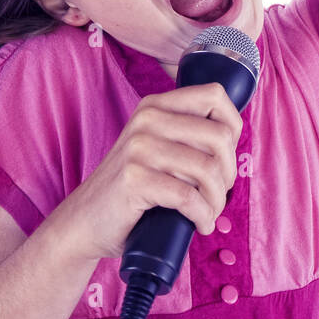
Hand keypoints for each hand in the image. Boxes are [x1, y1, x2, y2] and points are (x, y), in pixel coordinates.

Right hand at [62, 82, 243, 262]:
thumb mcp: (155, 148)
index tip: (226, 156)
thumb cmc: (131, 189)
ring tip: (209, 213)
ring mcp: (139, 148)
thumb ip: (184, 136)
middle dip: (228, 172)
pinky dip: (203, 215)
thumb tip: (231, 141)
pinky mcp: (134, 178)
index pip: (214, 95)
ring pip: (207, 169)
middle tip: (218, 194)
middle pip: (218, 136)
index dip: (233, 126)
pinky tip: (200, 224)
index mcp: (156, 106)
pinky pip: (188, 197)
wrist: (85, 220)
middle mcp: (147, 119)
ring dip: (217, 200)